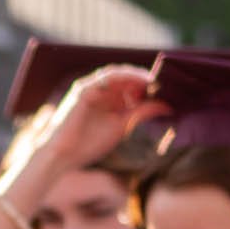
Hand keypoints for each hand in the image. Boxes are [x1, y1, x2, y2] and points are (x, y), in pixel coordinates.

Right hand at [13, 65, 164, 186]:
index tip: (168, 89)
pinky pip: (109, 76)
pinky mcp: (84, 89)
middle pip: (128, 76)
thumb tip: (167, 105)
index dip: (150, 85)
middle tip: (166, 83)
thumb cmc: (88, 144)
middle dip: (147, 79)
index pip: (133, 85)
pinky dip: (127, 76)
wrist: (62, 155)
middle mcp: (100, 90)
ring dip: (139, 75)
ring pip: (120, 73)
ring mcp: (91, 88)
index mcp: (109, 99)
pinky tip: (142, 81)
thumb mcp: (123, 126)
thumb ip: (142, 113)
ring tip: (156, 81)